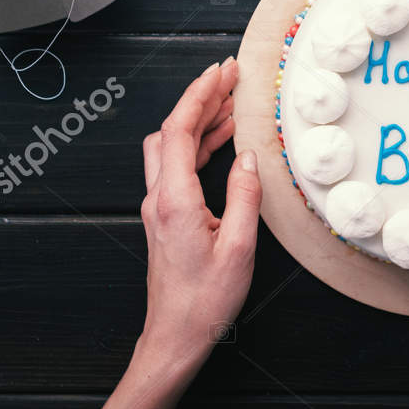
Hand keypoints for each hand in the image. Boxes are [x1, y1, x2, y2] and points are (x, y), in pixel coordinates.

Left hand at [77, 58, 259, 408]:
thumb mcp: (239, 248)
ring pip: (171, 148)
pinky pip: (177, 167)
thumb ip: (244, 196)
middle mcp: (159, 198)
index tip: (221, 72)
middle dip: (200, 99)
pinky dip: (198, 146)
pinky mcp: (165, 218)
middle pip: (171, 132)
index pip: (179, 130)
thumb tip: (248, 158)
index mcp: (174, 200)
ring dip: (199, 122)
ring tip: (232, 105)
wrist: (174, 337)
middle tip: (229, 78)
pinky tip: (222, 144)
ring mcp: (159, 208)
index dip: (199, 95)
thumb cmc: (205, 301)